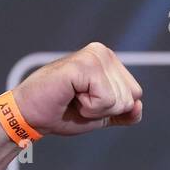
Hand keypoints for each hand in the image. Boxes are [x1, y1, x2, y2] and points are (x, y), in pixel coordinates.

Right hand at [12, 42, 142, 135]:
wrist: (31, 116)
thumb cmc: (63, 113)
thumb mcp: (101, 115)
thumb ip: (124, 113)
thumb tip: (138, 105)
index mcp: (109, 60)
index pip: (135, 95)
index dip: (113, 110)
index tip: (87, 103)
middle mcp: (103, 52)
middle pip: (130, 98)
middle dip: (105, 111)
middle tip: (78, 102)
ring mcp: (94, 56)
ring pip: (120, 101)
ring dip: (95, 110)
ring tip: (73, 99)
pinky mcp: (84, 64)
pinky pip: (106, 100)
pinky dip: (89, 108)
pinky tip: (71, 96)